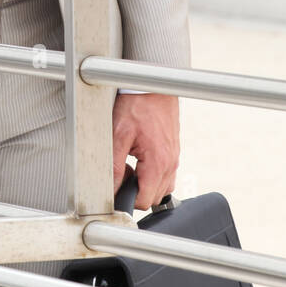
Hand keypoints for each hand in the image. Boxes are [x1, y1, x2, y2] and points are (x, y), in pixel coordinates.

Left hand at [112, 93, 178, 209]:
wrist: (153, 86)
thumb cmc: (137, 105)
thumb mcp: (118, 134)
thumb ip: (114, 165)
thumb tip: (111, 188)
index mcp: (158, 162)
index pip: (144, 200)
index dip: (127, 198)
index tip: (117, 185)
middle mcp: (170, 163)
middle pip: (153, 197)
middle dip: (136, 191)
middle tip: (122, 171)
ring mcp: (174, 158)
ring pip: (161, 187)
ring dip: (145, 184)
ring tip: (131, 165)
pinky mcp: (173, 151)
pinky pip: (166, 174)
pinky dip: (153, 174)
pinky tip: (140, 160)